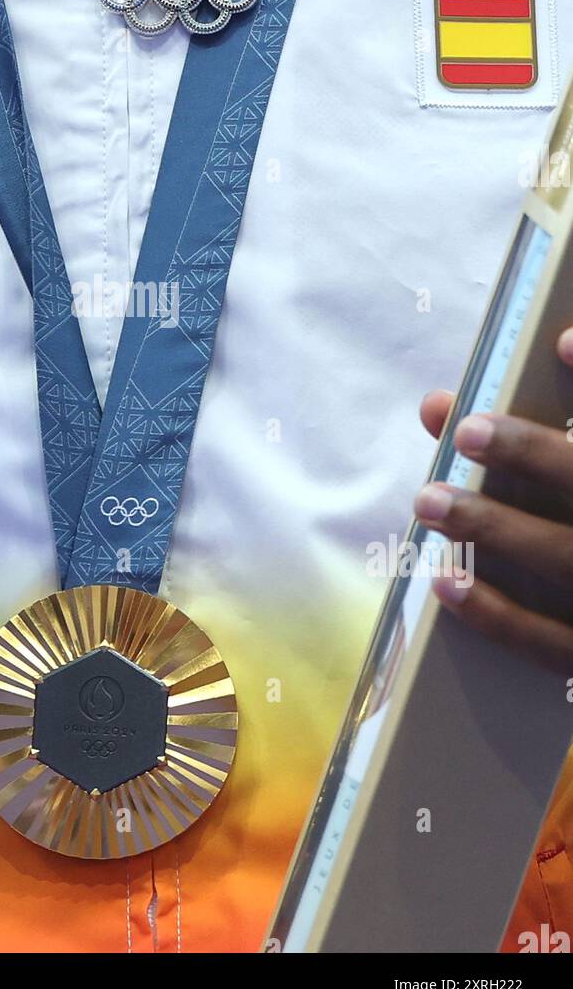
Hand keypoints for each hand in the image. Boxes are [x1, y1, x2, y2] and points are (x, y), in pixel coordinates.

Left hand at [415, 328, 572, 672]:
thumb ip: (524, 442)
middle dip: (537, 455)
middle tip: (470, 428)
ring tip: (429, 499)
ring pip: (569, 561)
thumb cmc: (568, 527)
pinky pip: (554, 645)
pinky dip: (498, 615)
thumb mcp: (562, 474)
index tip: (561, 342)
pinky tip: (445, 581)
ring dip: (496, 528)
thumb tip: (436, 406)